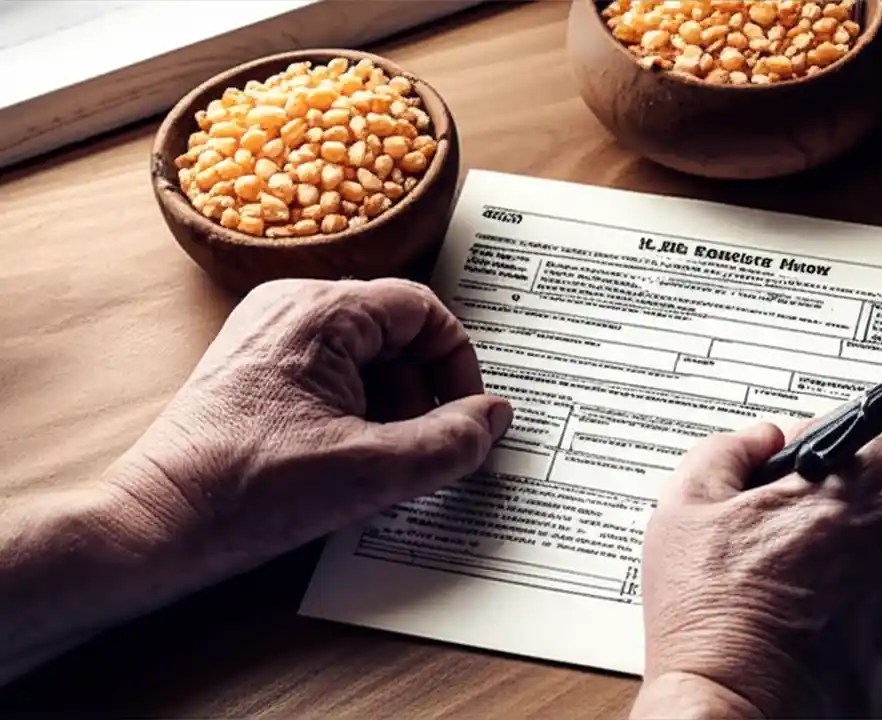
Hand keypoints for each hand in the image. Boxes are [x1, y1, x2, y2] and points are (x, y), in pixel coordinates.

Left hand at [113, 277, 511, 569]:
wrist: (157, 526)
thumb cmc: (249, 492)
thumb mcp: (373, 471)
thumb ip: (451, 441)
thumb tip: (495, 417)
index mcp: (321, 312)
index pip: (423, 310)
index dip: (457, 365)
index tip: (466, 417)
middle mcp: (291, 307)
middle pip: (396, 334)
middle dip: (419, 395)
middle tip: (411, 450)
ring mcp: (269, 336)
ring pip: (365, 360)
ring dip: (387, 410)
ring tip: (367, 463)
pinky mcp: (256, 369)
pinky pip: (331, 376)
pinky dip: (353, 414)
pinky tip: (340, 461)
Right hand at [632, 411, 881, 718]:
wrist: (738, 713)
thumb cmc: (715, 620)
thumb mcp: (688, 503)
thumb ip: (731, 447)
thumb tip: (760, 440)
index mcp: (870, 483)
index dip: (854, 431)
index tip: (823, 452)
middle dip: (854, 491)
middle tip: (797, 516)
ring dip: (864, 545)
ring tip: (800, 573)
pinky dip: (872, 596)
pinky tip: (819, 612)